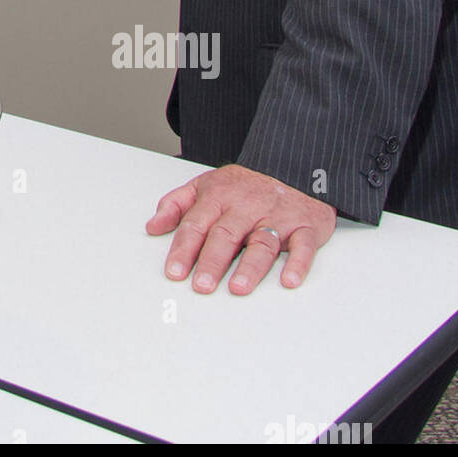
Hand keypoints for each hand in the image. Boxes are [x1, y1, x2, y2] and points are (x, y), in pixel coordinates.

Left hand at [146, 163, 336, 294]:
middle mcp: (246, 206)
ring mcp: (276, 216)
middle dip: (212, 261)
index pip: (196, 224)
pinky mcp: (305, 226)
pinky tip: (288, 280)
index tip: (174, 271)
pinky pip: (304, 246)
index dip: (183, 249)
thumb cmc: (244, 186)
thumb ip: (176, 205)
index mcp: (219, 196)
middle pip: (227, 235)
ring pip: (262, 241)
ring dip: (251, 266)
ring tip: (238, 287)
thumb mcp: (204, 185)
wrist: (292, 169)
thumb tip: (152, 226)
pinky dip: (298, 263)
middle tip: (202, 285)